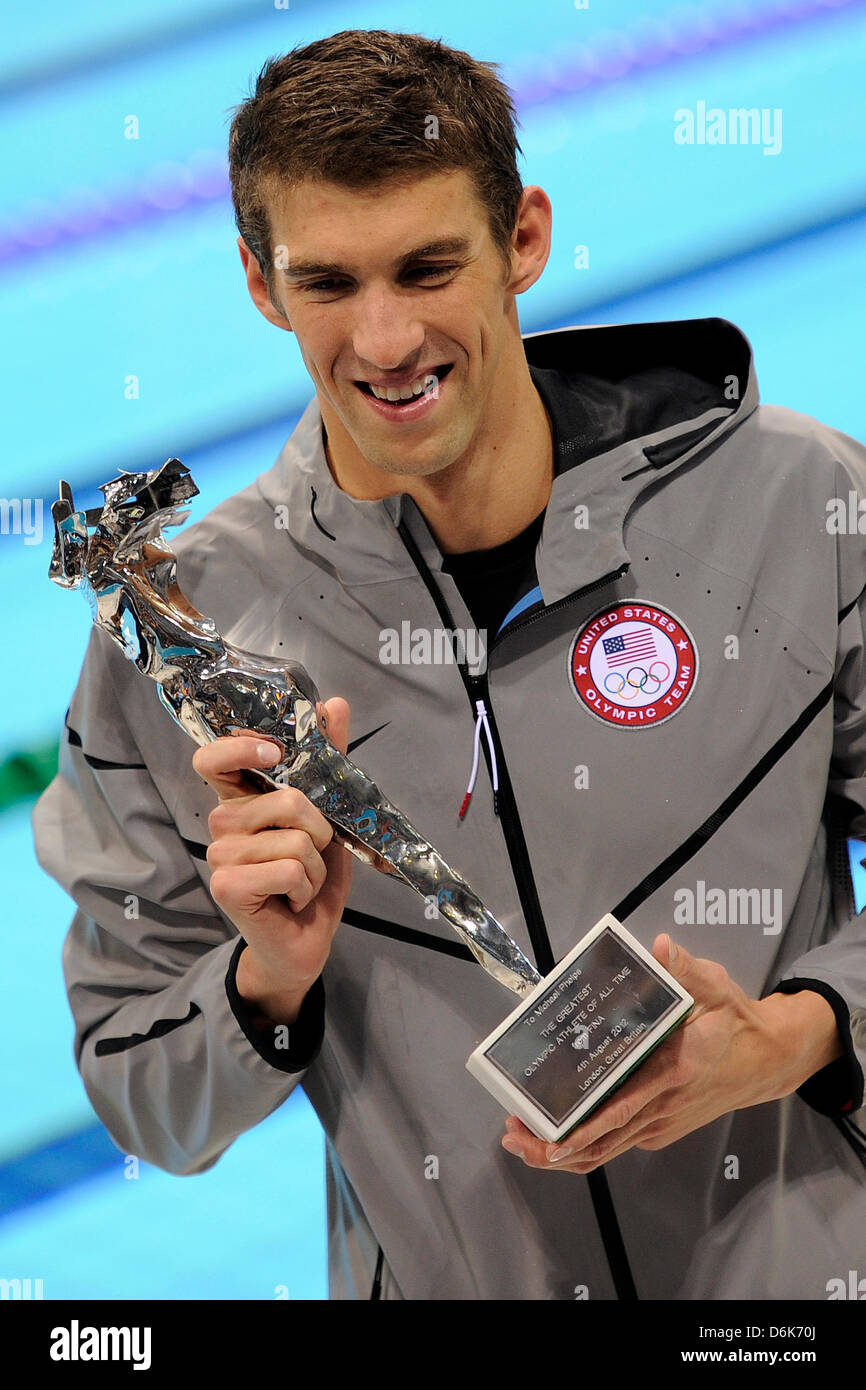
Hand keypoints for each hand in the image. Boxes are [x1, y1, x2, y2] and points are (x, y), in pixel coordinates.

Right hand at [192, 698, 353, 1022]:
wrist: (304, 940)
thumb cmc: (310, 877)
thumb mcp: (328, 814)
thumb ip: (326, 760)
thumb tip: (333, 704)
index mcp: (240, 799)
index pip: (213, 757)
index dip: (242, 745)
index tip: (277, 752)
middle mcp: (222, 822)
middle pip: (286, 799)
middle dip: (319, 832)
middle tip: (308, 855)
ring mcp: (220, 854)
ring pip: (295, 839)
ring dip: (314, 867)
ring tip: (300, 883)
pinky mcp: (227, 886)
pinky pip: (290, 869)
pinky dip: (306, 888)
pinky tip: (291, 901)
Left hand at [501, 933, 842, 1173]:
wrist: (768, 1060)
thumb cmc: (736, 1021)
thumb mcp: (716, 987)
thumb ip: (685, 969)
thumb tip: (661, 947)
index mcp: (674, 1071)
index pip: (621, 1110)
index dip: (583, 1130)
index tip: (548, 1139)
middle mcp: (664, 1106)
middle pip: (602, 1142)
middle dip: (554, 1147)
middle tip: (512, 1136)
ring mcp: (661, 1123)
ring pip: (605, 1150)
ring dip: (562, 1152)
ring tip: (520, 1140)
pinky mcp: (659, 1127)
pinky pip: (615, 1144)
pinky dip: (583, 1145)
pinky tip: (554, 1132)